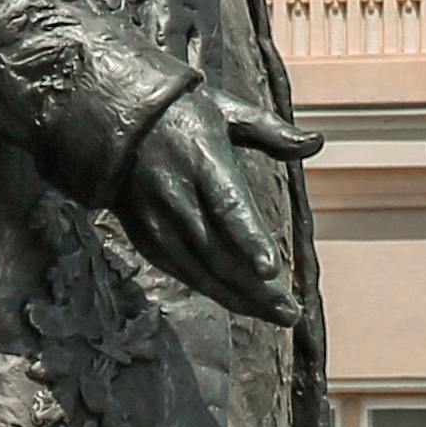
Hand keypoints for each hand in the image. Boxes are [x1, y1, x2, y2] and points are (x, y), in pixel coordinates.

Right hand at [116, 89, 318, 325]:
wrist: (109, 119)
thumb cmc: (179, 111)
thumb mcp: (225, 110)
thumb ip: (270, 131)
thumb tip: (316, 143)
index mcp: (200, 157)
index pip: (227, 204)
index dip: (248, 239)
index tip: (272, 270)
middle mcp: (176, 192)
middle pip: (217, 250)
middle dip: (254, 287)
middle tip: (290, 313)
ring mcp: (156, 218)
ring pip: (199, 269)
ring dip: (238, 297)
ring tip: (276, 315)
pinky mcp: (145, 236)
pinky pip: (182, 270)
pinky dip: (213, 290)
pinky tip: (241, 302)